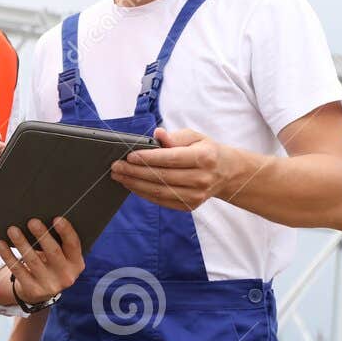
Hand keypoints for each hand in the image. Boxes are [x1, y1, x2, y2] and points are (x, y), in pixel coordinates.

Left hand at [0, 216, 83, 302]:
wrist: (41, 293)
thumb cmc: (52, 264)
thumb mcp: (62, 257)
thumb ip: (58, 243)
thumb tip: (40, 220)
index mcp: (76, 263)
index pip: (73, 245)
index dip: (66, 231)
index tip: (56, 218)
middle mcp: (66, 276)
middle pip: (53, 252)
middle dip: (42, 235)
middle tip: (32, 221)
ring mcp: (49, 285)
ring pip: (32, 260)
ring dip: (21, 243)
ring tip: (12, 230)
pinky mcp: (32, 289)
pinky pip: (17, 269)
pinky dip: (8, 255)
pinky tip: (1, 244)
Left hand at [110, 127, 232, 210]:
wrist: (225, 172)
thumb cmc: (205, 151)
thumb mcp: (195, 137)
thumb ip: (175, 136)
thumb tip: (158, 135)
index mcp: (204, 158)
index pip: (171, 158)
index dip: (148, 158)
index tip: (129, 156)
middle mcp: (201, 178)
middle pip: (162, 176)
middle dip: (135, 172)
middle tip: (116, 166)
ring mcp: (196, 195)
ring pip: (159, 191)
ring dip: (135, 184)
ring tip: (119, 176)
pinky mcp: (189, 206)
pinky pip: (161, 200)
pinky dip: (143, 193)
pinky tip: (131, 185)